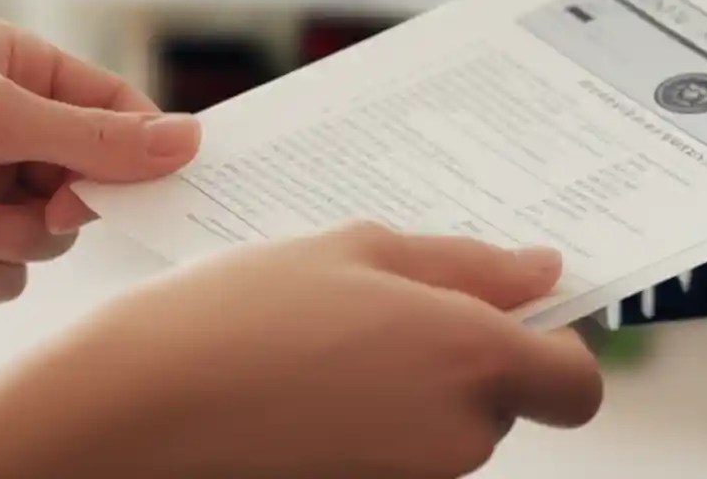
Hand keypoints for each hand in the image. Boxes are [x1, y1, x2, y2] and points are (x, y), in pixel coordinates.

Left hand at [0, 16, 199, 300]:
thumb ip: (94, 137)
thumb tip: (189, 141)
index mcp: (21, 70)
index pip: (114, 110)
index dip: (136, 152)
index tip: (147, 188)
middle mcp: (8, 128)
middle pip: (89, 184)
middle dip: (53, 207)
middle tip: (38, 208)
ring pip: (48, 237)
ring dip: (2, 237)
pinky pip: (4, 273)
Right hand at [0, 224, 602, 477]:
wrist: (130, 411)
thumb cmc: (236, 317)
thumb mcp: (358, 251)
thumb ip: (470, 265)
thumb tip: (543, 274)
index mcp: (471, 359)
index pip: (576, 384)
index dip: (555, 348)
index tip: (513, 318)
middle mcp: (457, 436)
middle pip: (506, 402)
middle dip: (467, 360)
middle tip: (384, 312)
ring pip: (450, 430)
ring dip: (414, 389)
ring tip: (330, 346)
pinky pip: (402, 455)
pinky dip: (375, 424)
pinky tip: (311, 389)